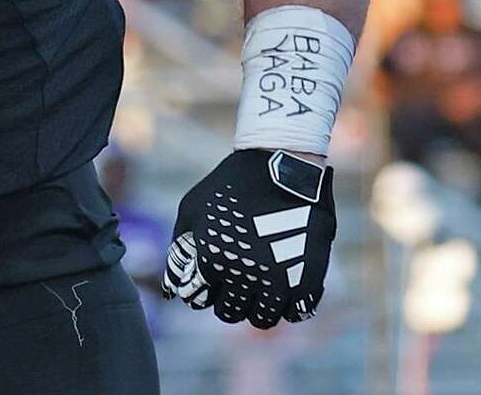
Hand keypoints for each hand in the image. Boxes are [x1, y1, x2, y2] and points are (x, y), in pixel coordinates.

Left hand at [161, 148, 336, 327]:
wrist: (281, 162)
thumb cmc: (230, 185)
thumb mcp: (192, 210)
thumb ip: (178, 252)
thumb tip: (172, 292)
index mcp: (213, 259)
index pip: (199, 300)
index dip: (203, 292)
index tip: (211, 282)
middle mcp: (244, 274)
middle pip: (230, 313)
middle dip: (228, 301)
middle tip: (235, 284)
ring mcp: (278, 279)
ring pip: (263, 319)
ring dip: (258, 306)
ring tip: (259, 285)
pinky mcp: (308, 278)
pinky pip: (296, 313)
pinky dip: (288, 306)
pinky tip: (282, 286)